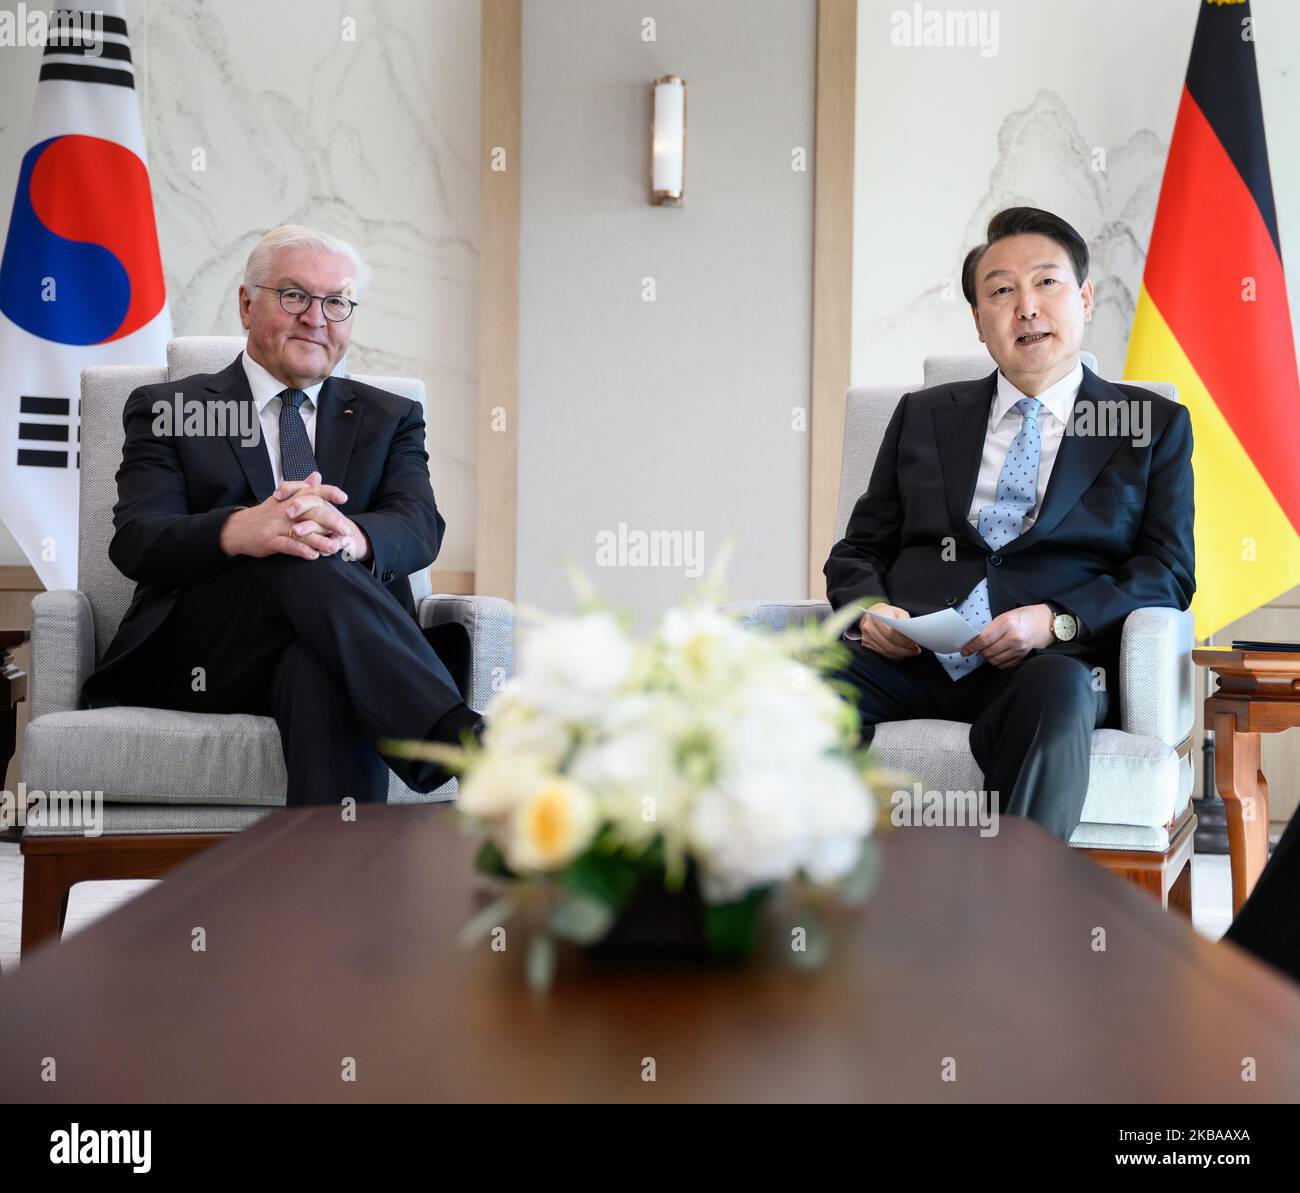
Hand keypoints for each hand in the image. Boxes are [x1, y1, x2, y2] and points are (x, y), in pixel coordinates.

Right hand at [219, 471, 365, 560]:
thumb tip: (317, 476)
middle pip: (311, 512)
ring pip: (302, 532)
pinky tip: (313, 556)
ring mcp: (277, 526)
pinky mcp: (270, 541)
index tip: (344, 498)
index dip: (328, 492)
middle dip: (331, 521)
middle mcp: (285, 510)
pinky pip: (287, 545)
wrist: (237, 528)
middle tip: (346, 530)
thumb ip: (301, 488)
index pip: (311, 491)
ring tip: (335, 548)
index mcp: (289, 499)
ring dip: (320, 540)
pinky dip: (301, 550)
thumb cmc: (264, 515)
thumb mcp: (282, 498)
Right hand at [858, 604, 921, 659]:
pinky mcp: (866, 644)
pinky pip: (882, 654)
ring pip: (886, 651)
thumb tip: (912, 635)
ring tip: (910, 652)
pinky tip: (901, 653)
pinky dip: (894, 655)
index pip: (890, 632)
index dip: (903, 640)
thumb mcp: (899, 612)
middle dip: (904, 650)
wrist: (873, 614)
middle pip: (888, 645)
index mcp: (878, 615)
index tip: (913, 644)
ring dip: (900, 654)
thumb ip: (905, 622)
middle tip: (914, 650)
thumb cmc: (889, 613)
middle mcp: (869, 626)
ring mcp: (866, 636)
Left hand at [959, 603, 1052, 668]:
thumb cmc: (1027, 616)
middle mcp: (1014, 637)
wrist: (1048, 622)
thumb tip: (976, 640)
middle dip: (980, 651)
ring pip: (995, 660)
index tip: (965, 650)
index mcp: (1008, 623)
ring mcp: (1020, 649)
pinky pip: (1004, 665)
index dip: (971, 646)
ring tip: (990, 649)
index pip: (984, 639)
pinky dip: (999, 662)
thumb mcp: (1007, 615)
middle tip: (979, 647)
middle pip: (988, 652)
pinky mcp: (1024, 657)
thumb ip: (992, 627)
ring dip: (989, 657)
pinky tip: (1000, 654)